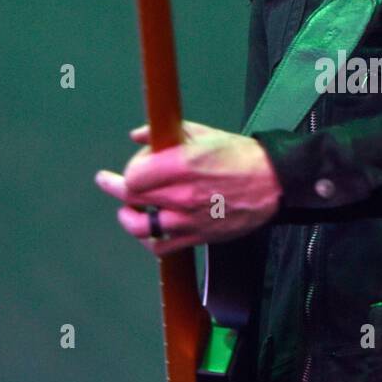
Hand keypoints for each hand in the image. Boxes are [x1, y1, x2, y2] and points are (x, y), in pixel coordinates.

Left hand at [94, 119, 282, 253]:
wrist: (273, 182)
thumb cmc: (241, 156)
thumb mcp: (204, 134)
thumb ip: (167, 133)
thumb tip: (138, 135)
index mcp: (182, 165)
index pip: (134, 175)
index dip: (129, 170)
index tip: (135, 166)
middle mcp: (182, 194)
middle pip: (132, 198)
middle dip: (118, 188)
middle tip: (109, 182)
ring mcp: (188, 219)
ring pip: (141, 226)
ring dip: (129, 217)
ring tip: (128, 211)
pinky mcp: (198, 236)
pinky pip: (162, 247)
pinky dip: (151, 241)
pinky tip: (150, 232)